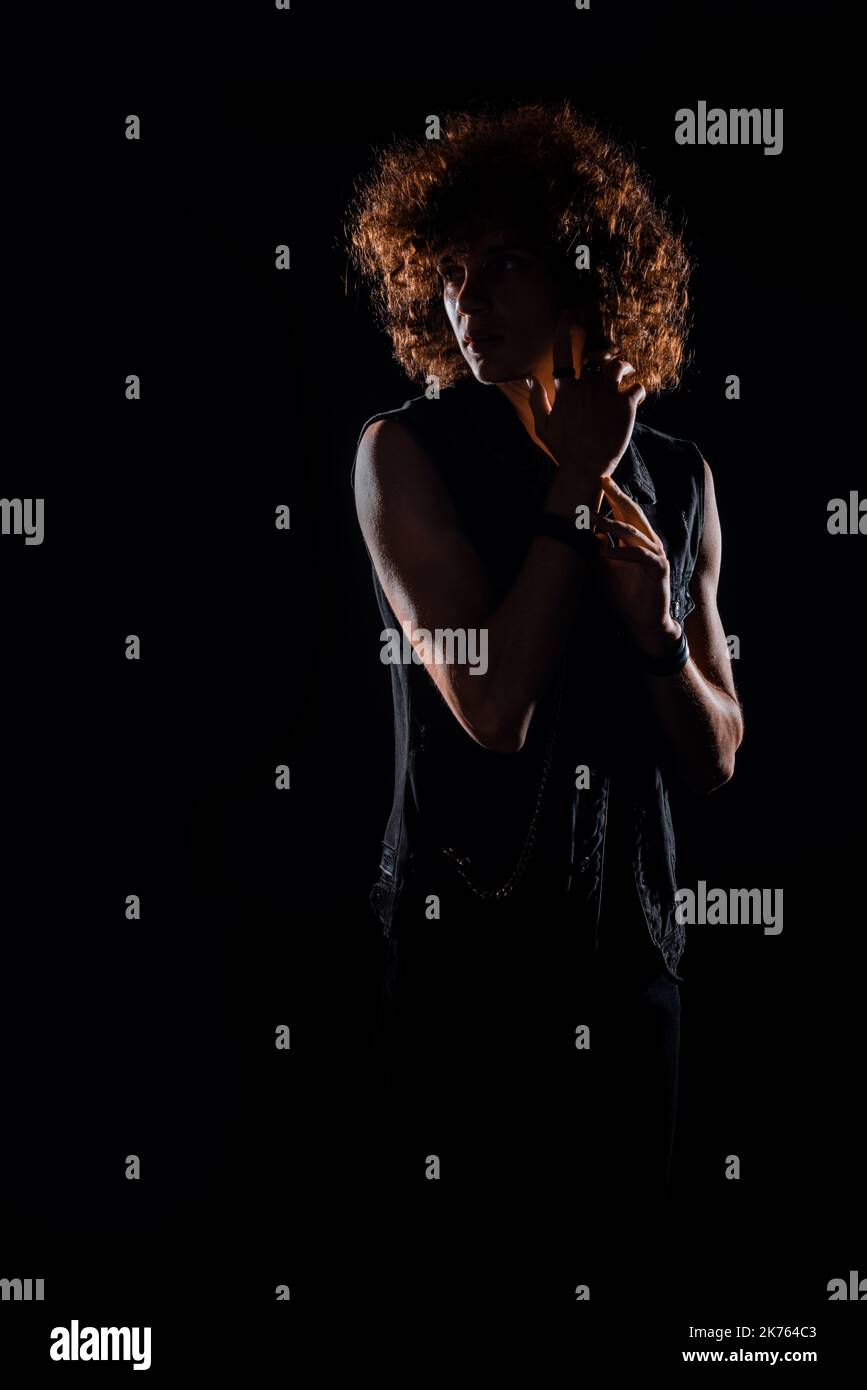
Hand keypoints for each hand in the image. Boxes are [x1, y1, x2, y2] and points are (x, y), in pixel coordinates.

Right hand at [525, 310, 646, 477]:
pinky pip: (636, 387)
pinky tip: (637, 397)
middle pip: (596, 358)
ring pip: (619, 366)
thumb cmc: (564, 450)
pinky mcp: (627, 404)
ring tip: (628, 372)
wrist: (586, 468)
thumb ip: (538, 400)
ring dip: (624, 367)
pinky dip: (637, 390)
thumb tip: (530, 379)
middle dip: (603, 355)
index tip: (568, 313)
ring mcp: (608, 393)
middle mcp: (587, 385)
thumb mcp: (543, 426)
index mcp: (566, 389)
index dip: (564, 328)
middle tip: (609, 360)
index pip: (563, 351)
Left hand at [592, 475, 681, 657]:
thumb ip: (599, 551)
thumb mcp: (606, 570)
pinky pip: (640, 556)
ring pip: (634, 532)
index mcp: (636, 541)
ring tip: (593, 516)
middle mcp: (648, 543)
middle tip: (603, 480)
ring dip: (613, 523)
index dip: (612, 497)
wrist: (645, 623)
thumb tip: (587, 534)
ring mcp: (656, 555)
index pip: (624, 513)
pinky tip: (606, 551)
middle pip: (632, 514)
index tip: (598, 481)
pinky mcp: (659, 570)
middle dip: (617, 496)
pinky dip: (622, 553)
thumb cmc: (626, 596)